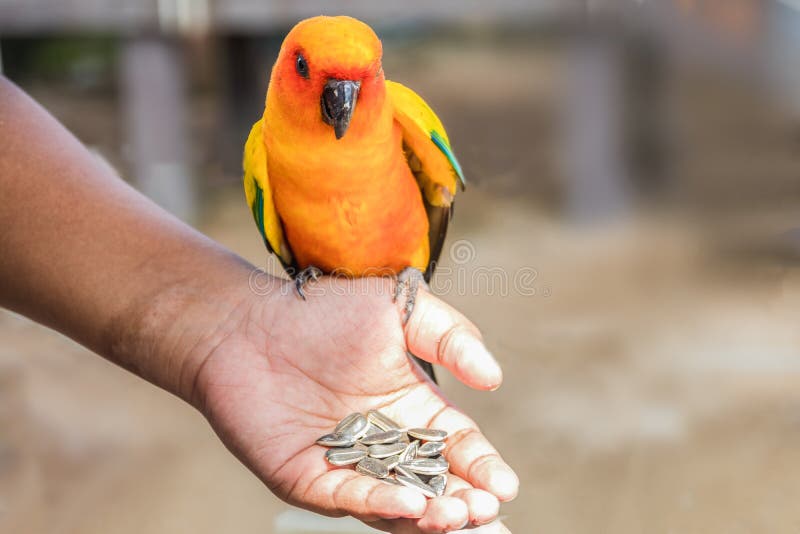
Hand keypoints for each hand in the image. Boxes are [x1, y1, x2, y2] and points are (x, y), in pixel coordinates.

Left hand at [189, 274, 517, 532]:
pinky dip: (381, 506)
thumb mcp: (400, 309)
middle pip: (435, 485)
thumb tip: (494, 378)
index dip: (483, 466)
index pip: (457, 447)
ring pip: (398, 503)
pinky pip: (350, 499)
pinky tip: (411, 506)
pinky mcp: (309, 479)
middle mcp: (384, 444)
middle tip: (486, 510)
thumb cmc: (323, 311)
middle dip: (465, 503)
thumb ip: (451, 336)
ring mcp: (348, 466)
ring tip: (458, 516)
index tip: (505, 484)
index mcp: (411, 408)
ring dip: (431, 516)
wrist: (248, 322)